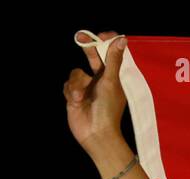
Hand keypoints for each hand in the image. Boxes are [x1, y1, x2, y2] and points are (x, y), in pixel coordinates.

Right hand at [65, 31, 128, 149]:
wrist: (96, 133)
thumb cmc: (108, 110)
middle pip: (91, 57)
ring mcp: (87, 88)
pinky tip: (76, 102)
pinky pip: (68, 85)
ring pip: (76, 73)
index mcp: (113, 78)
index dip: (105, 44)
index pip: (109, 55)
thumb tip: (121, 40)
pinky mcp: (75, 95)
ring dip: (76, 84)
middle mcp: (100, 81)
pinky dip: (71, 92)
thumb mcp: (111, 82)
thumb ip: (113, 60)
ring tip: (81, 97)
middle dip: (87, 48)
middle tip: (81, 37)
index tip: (101, 35)